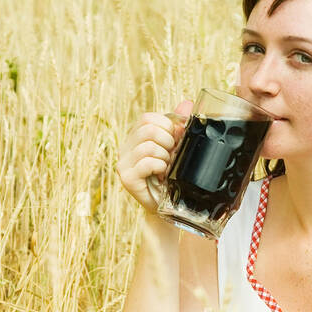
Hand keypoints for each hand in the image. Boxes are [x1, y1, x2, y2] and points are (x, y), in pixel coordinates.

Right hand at [115, 99, 193, 215]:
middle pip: (148, 129)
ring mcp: (124, 163)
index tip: (175, 141)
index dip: (167, 126)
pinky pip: (147, 162)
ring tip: (167, 168)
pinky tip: (162, 175)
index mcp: (135, 137)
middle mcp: (125, 148)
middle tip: (172, 157)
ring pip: (149, 146)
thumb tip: (187, 104)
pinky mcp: (127, 177)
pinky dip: (160, 167)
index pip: (147, 118)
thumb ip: (179, 126)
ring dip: (165, 157)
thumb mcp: (177, 148)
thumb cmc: (172, 177)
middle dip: (168, 142)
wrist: (169, 207)